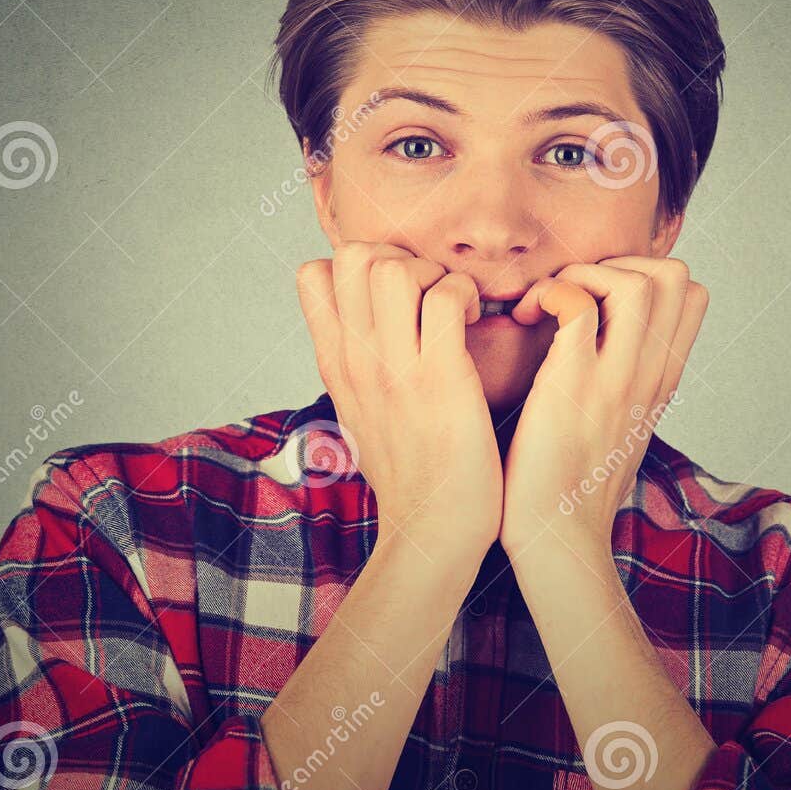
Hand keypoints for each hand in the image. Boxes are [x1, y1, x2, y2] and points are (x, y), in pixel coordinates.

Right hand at [296, 241, 502, 565]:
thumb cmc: (412, 475)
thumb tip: (360, 331)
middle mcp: (356, 360)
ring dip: (435, 273)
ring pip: (395, 268)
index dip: (359, 265)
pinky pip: (446, 298)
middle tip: (430, 293)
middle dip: (400, 256)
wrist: (432, 534)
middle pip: (353, 256)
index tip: (396, 293)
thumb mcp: (361, 415)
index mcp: (336, 365)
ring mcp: (395, 369)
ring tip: (455, 307)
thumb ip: (357, 368)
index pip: (313, 274)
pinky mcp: (440, 379)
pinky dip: (467, 295)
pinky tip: (477, 322)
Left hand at [498, 257, 707, 559]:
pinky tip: (524, 321)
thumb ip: (623, 384)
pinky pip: (576, 305)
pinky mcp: (572, 385)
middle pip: (674, 274)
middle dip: (616, 262)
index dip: (643, 275)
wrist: (556, 539)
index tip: (596, 300)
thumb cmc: (571, 486)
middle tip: (571, 294)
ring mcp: (615, 379)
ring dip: (583, 274)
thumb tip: (605, 347)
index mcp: (659, 382)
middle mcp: (648, 375)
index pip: (692, 294)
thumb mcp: (619, 427)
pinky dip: (549, 294)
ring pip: (636, 281)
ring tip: (547, 305)